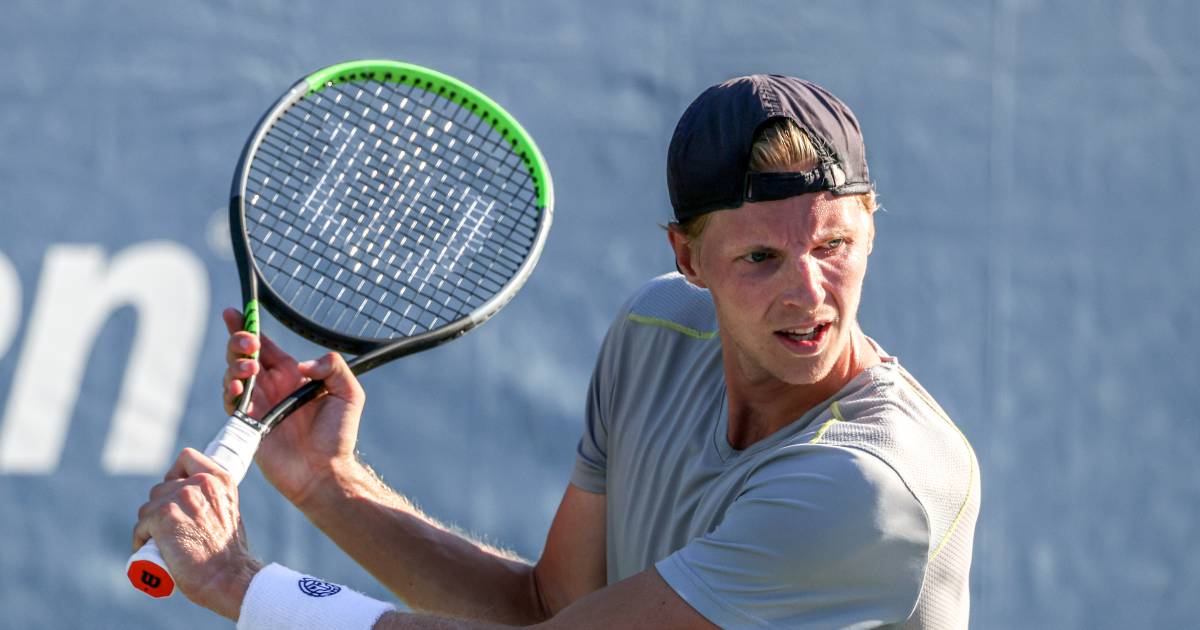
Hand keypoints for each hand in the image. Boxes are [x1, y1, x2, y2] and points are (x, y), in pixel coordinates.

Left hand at [133, 448, 261, 619]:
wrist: (228, 576)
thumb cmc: (228, 553)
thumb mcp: (228, 511)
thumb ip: (211, 498)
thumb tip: (186, 499)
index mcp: (219, 479)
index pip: (186, 458)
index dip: (175, 474)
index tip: (177, 494)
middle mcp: (200, 483)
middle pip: (162, 487)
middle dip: (161, 508)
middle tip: (171, 531)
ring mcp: (180, 498)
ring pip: (148, 507)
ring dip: (150, 526)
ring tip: (163, 544)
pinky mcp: (163, 518)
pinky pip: (140, 526)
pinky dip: (142, 540)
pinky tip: (151, 550)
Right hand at [221, 309, 366, 507]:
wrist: (325, 471)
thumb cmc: (338, 435)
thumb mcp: (349, 393)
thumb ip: (333, 367)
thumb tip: (303, 364)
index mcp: (292, 377)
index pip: (266, 347)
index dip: (250, 328)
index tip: (238, 312)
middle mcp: (271, 388)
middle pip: (243, 355)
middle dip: (239, 341)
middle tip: (248, 342)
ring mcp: (257, 405)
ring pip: (233, 375)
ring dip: (236, 365)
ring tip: (250, 368)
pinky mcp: (247, 425)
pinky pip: (230, 402)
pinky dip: (230, 391)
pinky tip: (239, 387)